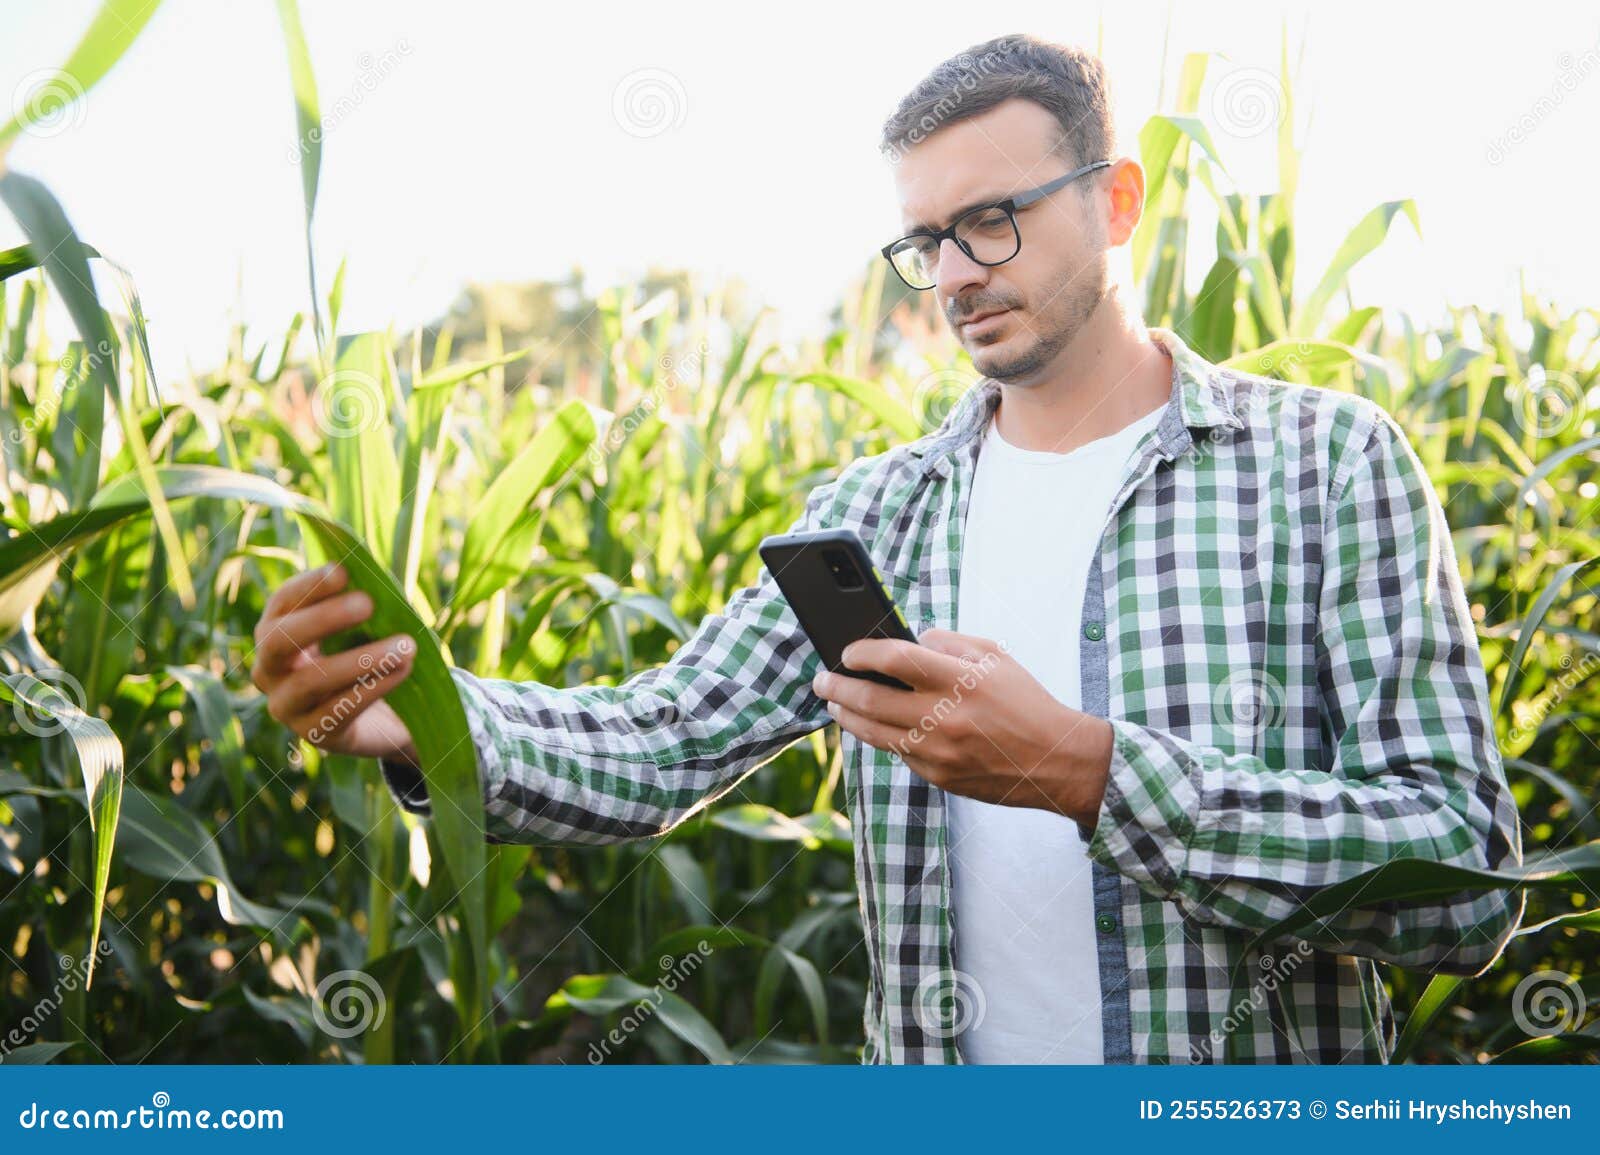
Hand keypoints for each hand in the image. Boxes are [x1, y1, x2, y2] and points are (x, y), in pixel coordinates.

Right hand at [250, 562, 419, 765]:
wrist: (382, 719)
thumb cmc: (367, 659)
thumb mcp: (362, 629)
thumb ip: (361, 607)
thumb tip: (377, 582)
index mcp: (277, 632)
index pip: (282, 603)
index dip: (309, 586)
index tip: (344, 570)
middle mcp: (270, 669)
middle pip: (278, 640)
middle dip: (323, 618)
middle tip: (368, 603)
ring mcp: (286, 705)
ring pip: (309, 681)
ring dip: (360, 660)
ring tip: (405, 646)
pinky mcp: (314, 734)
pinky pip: (338, 710)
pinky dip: (373, 687)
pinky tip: (402, 672)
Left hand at [809, 628, 1113, 826]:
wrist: (1055, 760)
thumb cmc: (1025, 702)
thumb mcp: (995, 657)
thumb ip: (950, 642)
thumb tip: (911, 640)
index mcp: (960, 680)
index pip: (896, 659)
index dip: (863, 653)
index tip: (847, 652)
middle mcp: (945, 716)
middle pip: (872, 699)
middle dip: (838, 687)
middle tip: (822, 680)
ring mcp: (939, 751)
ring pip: (875, 733)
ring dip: (848, 716)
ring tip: (834, 703)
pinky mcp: (939, 776)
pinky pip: (898, 753)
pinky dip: (879, 737)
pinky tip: (868, 725)